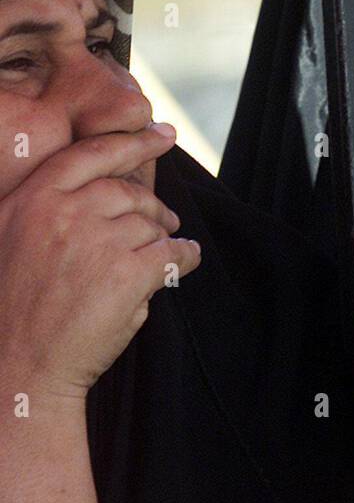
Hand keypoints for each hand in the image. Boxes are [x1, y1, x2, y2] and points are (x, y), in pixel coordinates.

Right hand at [0, 124, 200, 406]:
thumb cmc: (13, 309)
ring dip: (160, 238)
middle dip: (151, 207)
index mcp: (31, 199)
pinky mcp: (126, 274)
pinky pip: (173, 252)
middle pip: (127, 192)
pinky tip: (188, 259)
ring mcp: (95, 242)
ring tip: (157, 256)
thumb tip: (109, 184)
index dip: (133, 141)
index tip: (163, 133)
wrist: (15, 369)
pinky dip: (186, 255)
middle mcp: (62, 213)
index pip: (91, 154)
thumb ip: (48, 206)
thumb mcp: (10, 238)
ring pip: (149, 225)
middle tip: (164, 220)